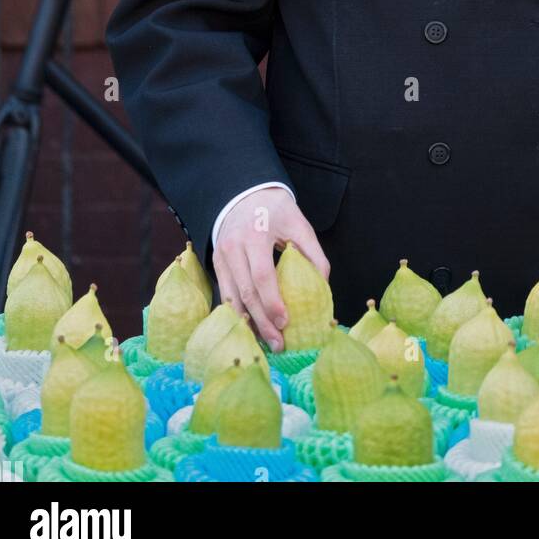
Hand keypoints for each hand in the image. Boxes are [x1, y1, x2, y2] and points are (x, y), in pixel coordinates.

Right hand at [213, 187, 328, 350]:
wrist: (245, 193)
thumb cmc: (276, 210)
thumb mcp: (299, 224)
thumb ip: (314, 254)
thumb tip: (322, 287)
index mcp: (255, 234)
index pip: (262, 275)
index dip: (273, 302)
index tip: (286, 322)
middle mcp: (233, 247)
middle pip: (246, 292)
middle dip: (262, 322)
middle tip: (279, 345)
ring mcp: (221, 256)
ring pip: (231, 298)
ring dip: (249, 323)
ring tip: (265, 343)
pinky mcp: (216, 263)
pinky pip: (224, 294)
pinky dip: (237, 313)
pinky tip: (250, 327)